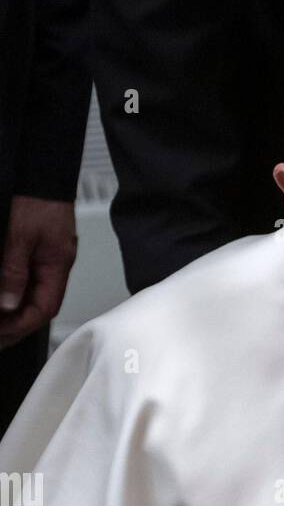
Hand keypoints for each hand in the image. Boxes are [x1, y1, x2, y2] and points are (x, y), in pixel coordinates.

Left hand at [0, 196, 77, 348]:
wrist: (42, 173)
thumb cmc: (37, 198)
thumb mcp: (20, 236)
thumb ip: (14, 271)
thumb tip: (8, 303)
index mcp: (57, 266)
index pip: (44, 308)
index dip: (22, 325)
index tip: (2, 332)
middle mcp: (54, 266)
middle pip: (38, 307)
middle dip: (17, 326)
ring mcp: (47, 260)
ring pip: (31, 297)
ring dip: (14, 313)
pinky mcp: (37, 252)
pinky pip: (27, 282)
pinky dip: (14, 296)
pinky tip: (4, 301)